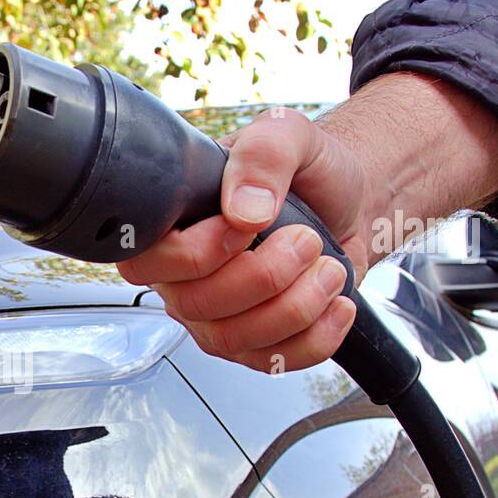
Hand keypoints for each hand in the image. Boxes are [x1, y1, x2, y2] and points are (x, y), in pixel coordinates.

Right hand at [116, 72, 497, 373]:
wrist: (349, 204)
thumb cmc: (307, 172)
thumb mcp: (288, 135)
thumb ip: (263, 154)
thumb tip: (244, 210)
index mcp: (169, 228)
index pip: (147, 263)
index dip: (199, 252)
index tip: (249, 224)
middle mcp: (181, 281)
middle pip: (197, 306)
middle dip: (266, 275)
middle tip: (306, 239)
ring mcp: (214, 320)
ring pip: (235, 340)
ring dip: (296, 305)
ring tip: (328, 267)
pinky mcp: (254, 347)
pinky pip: (272, 362)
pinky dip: (317, 336)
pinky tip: (337, 302)